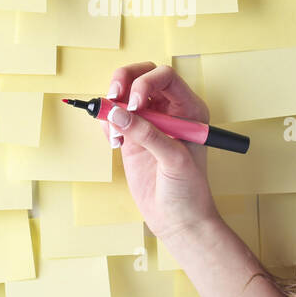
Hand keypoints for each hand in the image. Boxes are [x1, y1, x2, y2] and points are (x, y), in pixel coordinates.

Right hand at [100, 62, 221, 241]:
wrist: (178, 220)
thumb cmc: (189, 191)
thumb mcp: (174, 160)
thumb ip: (148, 134)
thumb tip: (118, 114)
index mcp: (188, 108)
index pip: (165, 77)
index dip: (145, 82)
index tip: (132, 104)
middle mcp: (169, 110)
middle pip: (141, 76)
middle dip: (123, 82)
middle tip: (112, 99)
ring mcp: (148, 123)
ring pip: (123, 94)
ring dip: (112, 107)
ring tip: (116, 134)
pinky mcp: (132, 137)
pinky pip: (112, 117)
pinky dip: (107, 124)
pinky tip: (115, 143)